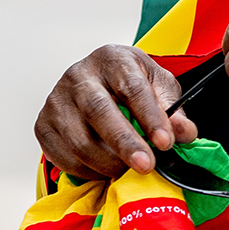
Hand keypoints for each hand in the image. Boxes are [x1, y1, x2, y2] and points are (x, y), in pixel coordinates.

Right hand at [35, 44, 199, 179]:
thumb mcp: (157, 85)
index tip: (166, 143)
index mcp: (112, 59)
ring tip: (129, 170)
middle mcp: (79, 76)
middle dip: (125, 143)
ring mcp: (56, 101)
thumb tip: (186, 133)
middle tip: (147, 166)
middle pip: (99, 111)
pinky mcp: (42, 125)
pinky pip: (64, 156)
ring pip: (79, 140)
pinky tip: (105, 169)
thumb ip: (173, 109)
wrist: (94, 81)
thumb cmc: (129, 82)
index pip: (132, 87)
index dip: (151, 117)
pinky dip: (88, 170)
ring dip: (108, 162)